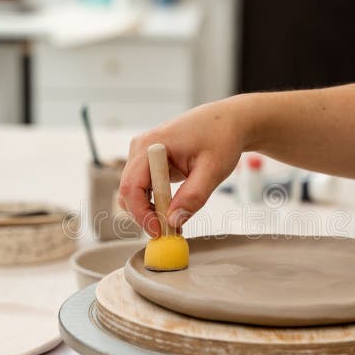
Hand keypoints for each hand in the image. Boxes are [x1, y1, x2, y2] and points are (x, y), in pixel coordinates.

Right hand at [118, 96, 251, 236]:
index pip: (131, 187)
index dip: (141, 214)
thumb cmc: (221, 137)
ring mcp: (143, 154)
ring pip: (133, 193)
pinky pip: (143, 188)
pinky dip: (155, 203)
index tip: (160, 231)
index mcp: (152, 145)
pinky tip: (173, 210)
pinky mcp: (149, 161)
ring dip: (150, 211)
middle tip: (169, 232)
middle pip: (128, 192)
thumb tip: (173, 220)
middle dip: (146, 216)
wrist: (227, 122)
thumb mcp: (213, 170)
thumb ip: (193, 196)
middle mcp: (141, 148)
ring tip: (175, 222)